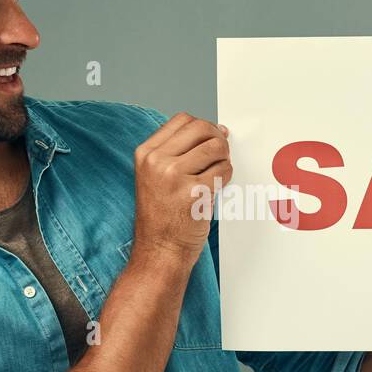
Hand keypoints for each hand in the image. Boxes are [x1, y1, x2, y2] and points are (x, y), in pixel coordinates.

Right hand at [132, 112, 231, 264]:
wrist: (159, 251)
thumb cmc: (162, 217)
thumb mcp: (155, 177)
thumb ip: (179, 152)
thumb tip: (218, 130)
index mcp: (146, 154)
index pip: (182, 119)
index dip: (203, 126)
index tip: (211, 138)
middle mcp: (157, 162)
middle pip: (201, 128)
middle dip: (217, 138)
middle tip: (221, 154)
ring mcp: (174, 176)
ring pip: (215, 147)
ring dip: (224, 157)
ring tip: (218, 172)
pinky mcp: (194, 192)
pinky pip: (223, 170)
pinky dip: (226, 176)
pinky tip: (216, 188)